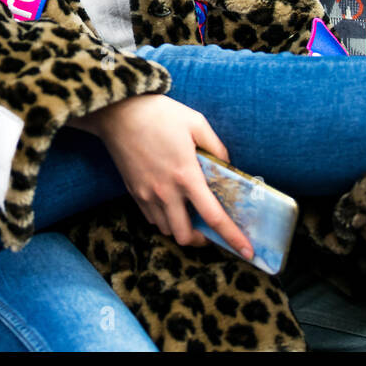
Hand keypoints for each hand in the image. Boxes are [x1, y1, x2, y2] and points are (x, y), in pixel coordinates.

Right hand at [85, 94, 254, 258]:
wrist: (119, 113)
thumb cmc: (160, 114)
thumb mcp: (196, 122)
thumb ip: (216, 146)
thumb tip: (228, 164)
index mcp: (187, 176)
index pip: (214, 217)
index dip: (233, 238)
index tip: (247, 252)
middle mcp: (166, 192)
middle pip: (186, 236)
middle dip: (202, 240)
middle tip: (211, 229)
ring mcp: (147, 194)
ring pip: (167, 230)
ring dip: (182, 228)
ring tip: (191, 214)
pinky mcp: (133, 192)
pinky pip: (151, 218)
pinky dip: (165, 219)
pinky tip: (172, 204)